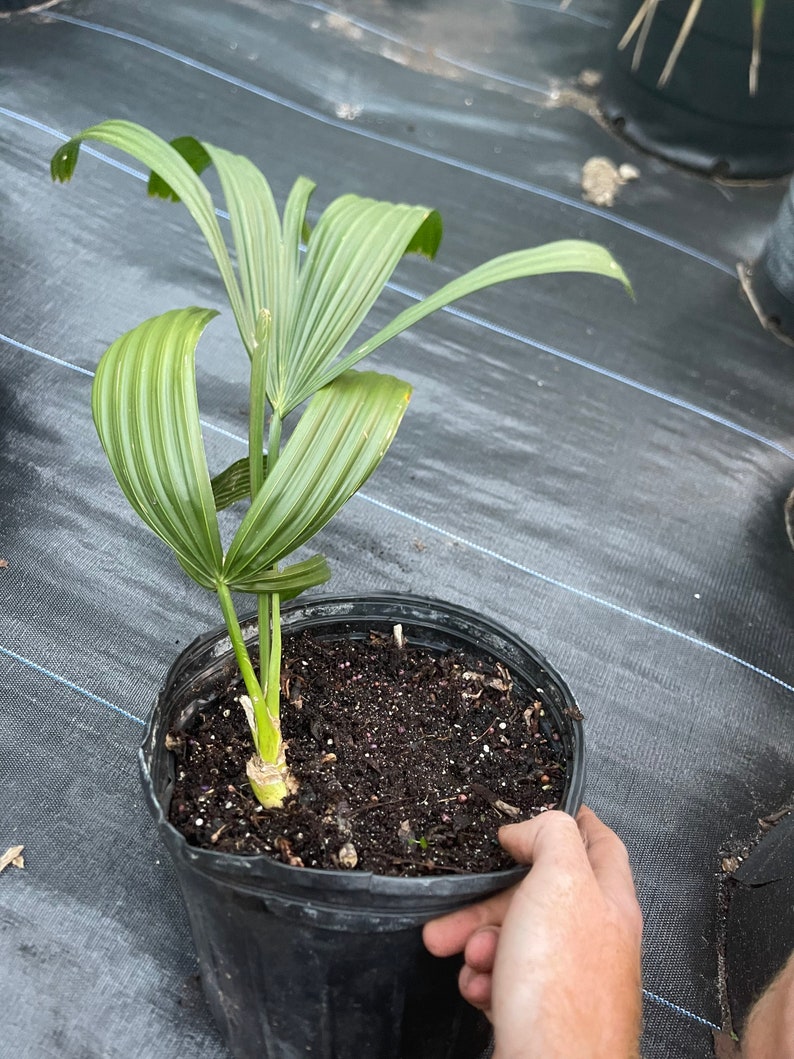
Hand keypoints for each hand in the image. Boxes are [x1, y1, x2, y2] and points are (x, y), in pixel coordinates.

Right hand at [423, 806, 642, 1058]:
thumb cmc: (563, 988)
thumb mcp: (560, 881)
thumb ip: (551, 836)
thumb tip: (530, 828)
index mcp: (610, 901)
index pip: (602, 845)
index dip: (575, 821)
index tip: (549, 809)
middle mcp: (597, 939)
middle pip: (540, 895)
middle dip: (489, 898)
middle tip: (452, 907)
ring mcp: (572, 980)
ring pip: (515, 939)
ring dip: (479, 940)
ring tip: (466, 958)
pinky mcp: (546, 1015)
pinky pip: (507, 982)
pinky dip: (485, 981)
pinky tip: (479, 991)